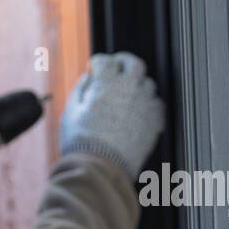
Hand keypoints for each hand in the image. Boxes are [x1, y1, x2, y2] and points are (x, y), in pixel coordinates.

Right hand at [59, 51, 164, 178]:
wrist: (101, 168)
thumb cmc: (82, 143)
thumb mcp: (71, 112)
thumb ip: (81, 90)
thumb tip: (88, 79)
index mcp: (106, 83)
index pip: (106, 60)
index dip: (98, 62)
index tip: (95, 68)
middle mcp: (129, 89)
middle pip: (135, 64)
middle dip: (125, 63)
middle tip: (118, 68)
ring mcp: (145, 105)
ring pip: (148, 84)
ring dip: (137, 85)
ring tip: (127, 93)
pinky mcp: (154, 122)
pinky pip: (157, 105)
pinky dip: (149, 104)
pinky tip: (140, 110)